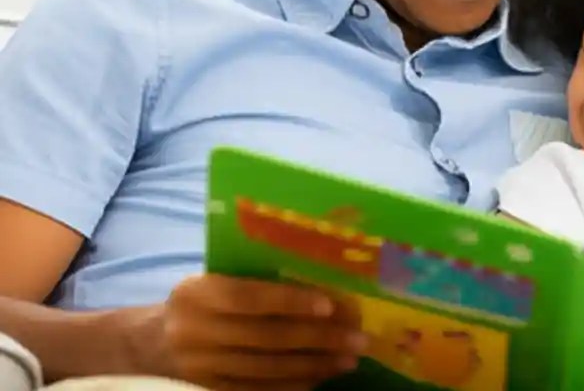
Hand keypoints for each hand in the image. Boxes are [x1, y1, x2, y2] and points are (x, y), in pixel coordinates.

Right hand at [130, 274, 366, 390]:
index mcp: (199, 294)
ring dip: (313, 366)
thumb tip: (321, 282)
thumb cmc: (199, 301)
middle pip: (266, 338)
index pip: (250, 298)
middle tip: (356, 340)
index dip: (291, 302)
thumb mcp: (214, 281)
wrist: (149, 342)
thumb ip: (254, 281)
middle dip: (318, 340)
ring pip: (266, 369)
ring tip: (347, 361)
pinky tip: (319, 379)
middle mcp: (196, 331)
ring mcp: (201, 367)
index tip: (331, 306)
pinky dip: (291, 386)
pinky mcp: (209, 390)